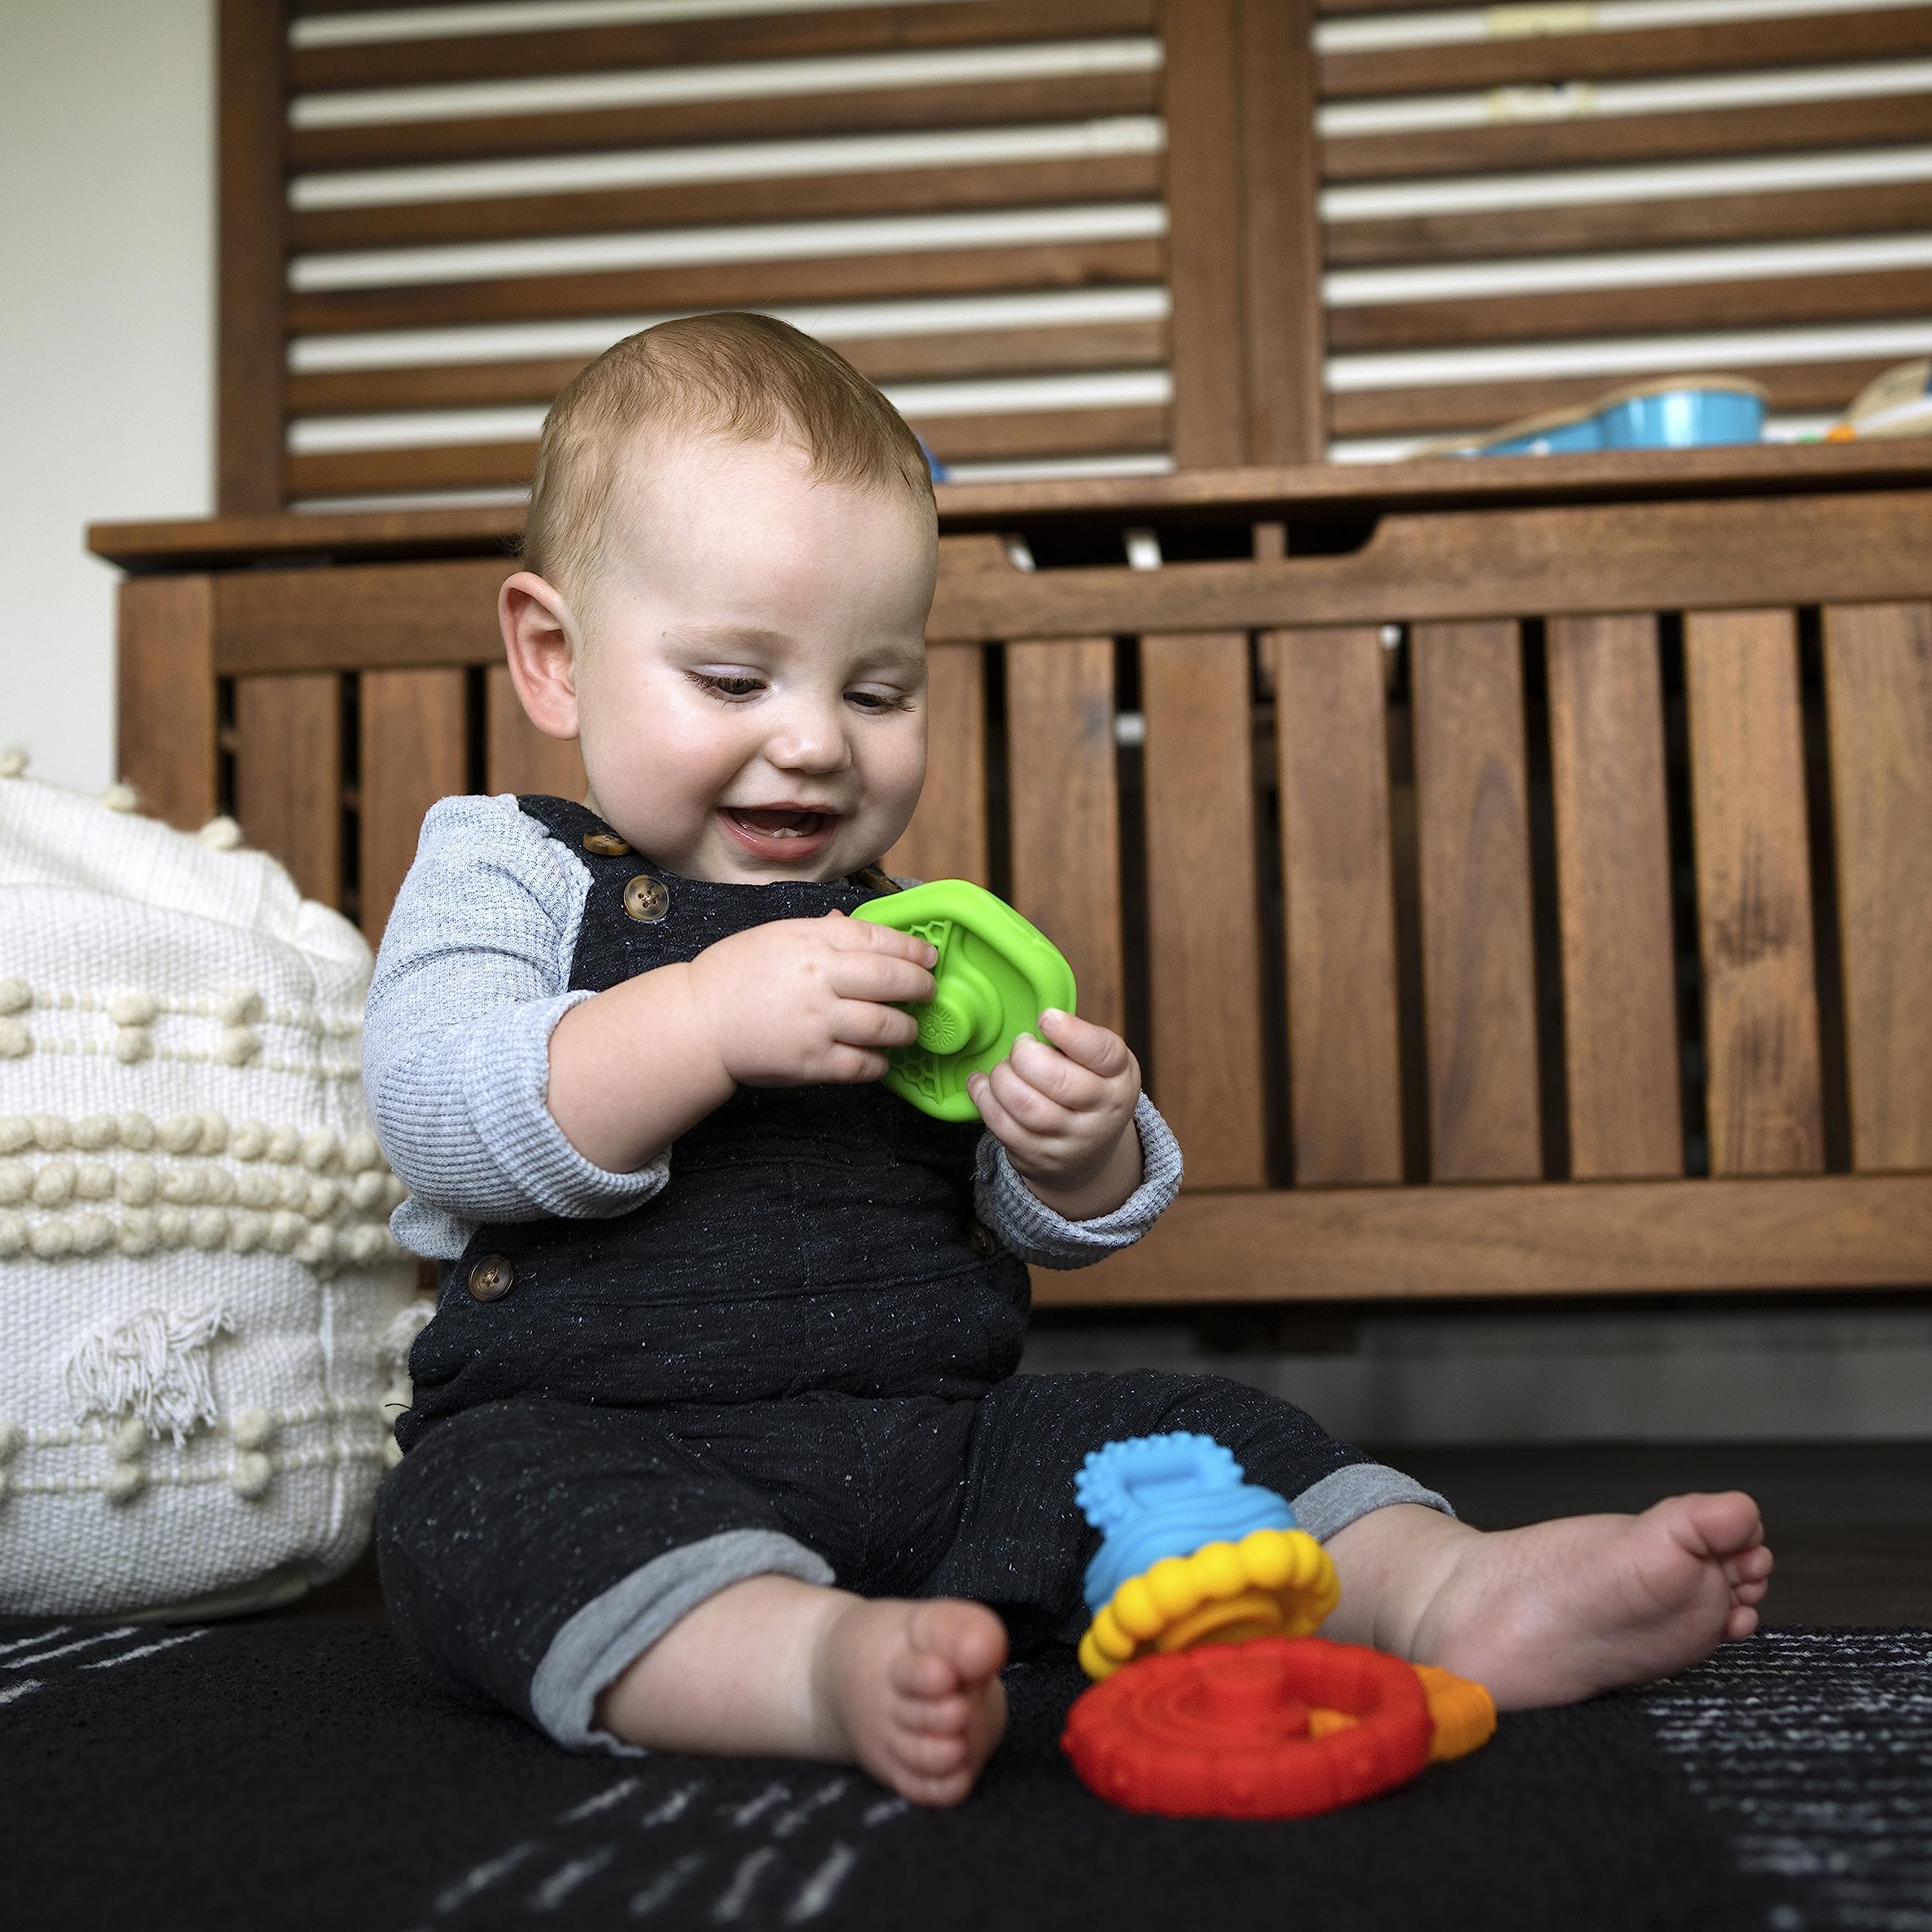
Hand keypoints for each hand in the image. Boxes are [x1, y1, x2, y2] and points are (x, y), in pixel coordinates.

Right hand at [686, 911, 936, 1087]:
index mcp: (811, 941)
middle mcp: (819, 979)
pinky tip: (879, 1057)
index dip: (912, 950)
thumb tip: (855, 926)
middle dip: (921, 988)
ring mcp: (817, 1023)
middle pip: (893, 981)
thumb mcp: (776, 936)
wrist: (697, 1021)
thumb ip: (821, 933)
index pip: (879, 940)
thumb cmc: (735, 974)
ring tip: (906, 1028)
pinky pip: (863, 1065)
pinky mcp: (811, 1062)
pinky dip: (880, 1062)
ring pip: (886, 1027)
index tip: (928, 958)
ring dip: (906, 1029)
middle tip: (927, 992)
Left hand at [967, 1009, 1142, 1219]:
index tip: (1045, 1018)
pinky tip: (982, 1084)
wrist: (1090, 1155)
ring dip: (1002, 1077)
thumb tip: (1039, 1023)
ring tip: (1003, 1068)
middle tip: (1020, 1047)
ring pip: (1025, 1105)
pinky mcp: (1040, 1158)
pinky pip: (1003, 1126)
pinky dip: (984, 1099)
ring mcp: (1071, 1140)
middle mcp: (1102, 1112)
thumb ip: (1077, 1043)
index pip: (1101, 1053)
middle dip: (1024, 1055)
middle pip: (1057, 1080)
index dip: (1070, 1032)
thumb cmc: (1089, 1091)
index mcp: (1120, 1078)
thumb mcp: (1101, 1065)